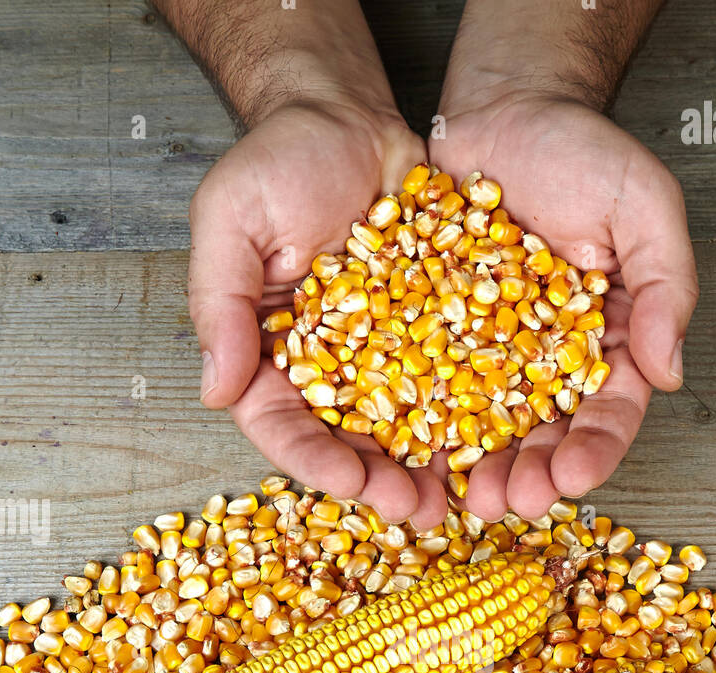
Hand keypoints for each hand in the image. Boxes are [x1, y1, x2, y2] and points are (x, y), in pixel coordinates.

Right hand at [190, 102, 447, 526]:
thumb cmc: (278, 160)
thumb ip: (221, 304)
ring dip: (430, 469)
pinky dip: (474, 417)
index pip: (283, 425)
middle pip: (349, 443)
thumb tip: (215, 389)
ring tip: (461, 501)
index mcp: (268, 355)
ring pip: (405, 427)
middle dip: (381, 484)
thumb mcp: (230, 220)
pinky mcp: (432, 333)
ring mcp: (382, 355)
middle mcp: (327, 368)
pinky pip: (454, 382)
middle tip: (415, 512)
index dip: (312, 461)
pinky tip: (500, 444)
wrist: (349, 118)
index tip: (345, 485)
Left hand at [433, 95, 697, 521]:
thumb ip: (667, 286)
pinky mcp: (435, 339)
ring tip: (463, 498)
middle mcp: (549, 362)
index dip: (594, 450)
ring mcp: (490, 355)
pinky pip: (425, 389)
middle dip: (530, 476)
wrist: (502, 109)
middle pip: (544, 436)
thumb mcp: (645, 204)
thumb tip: (670, 373)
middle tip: (509, 503)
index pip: (609, 412)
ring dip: (475, 471)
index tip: (576, 478)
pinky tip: (409, 457)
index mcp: (609, 343)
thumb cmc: (582, 150)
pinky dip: (419, 427)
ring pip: (484, 428)